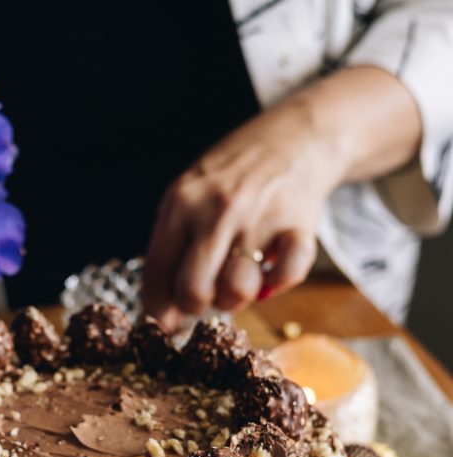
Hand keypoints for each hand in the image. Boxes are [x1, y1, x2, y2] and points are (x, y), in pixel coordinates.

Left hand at [141, 65, 423, 329]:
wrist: (298, 135)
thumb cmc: (235, 172)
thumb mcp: (190, 194)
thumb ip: (172, 248)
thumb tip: (160, 316)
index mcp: (181, 203)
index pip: (156, 274)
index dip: (158, 309)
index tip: (165, 321)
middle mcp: (216, 210)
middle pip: (192, 292)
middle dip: (196, 306)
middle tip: (206, 295)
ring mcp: (258, 219)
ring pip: (237, 291)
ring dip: (238, 296)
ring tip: (239, 276)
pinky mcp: (298, 227)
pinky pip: (287, 276)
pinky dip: (281, 282)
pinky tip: (273, 267)